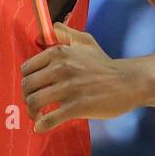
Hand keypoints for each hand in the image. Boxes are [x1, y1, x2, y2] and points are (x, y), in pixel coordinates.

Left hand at [20, 23, 145, 130]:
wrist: (127, 82)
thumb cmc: (104, 64)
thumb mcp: (85, 42)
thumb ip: (66, 33)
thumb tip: (51, 27)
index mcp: (59, 53)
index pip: (27, 68)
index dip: (27, 80)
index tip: (33, 87)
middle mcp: (61, 68)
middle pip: (27, 86)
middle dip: (26, 96)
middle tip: (33, 103)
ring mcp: (68, 88)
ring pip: (34, 102)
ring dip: (31, 112)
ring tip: (36, 116)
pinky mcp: (76, 107)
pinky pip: (50, 119)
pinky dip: (41, 125)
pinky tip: (41, 128)